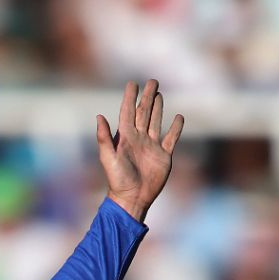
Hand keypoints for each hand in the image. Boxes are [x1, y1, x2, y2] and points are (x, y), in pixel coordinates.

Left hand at [95, 80, 183, 221]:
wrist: (132, 198)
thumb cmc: (117, 180)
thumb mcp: (108, 158)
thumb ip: (104, 137)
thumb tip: (99, 116)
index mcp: (125, 137)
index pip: (128, 112)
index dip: (130, 97)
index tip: (132, 83)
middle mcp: (139, 138)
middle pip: (144, 112)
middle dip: (147, 97)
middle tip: (152, 81)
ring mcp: (152, 146)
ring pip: (156, 121)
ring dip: (158, 108)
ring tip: (159, 94)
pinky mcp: (163, 156)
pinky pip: (171, 138)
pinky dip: (176, 128)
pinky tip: (179, 117)